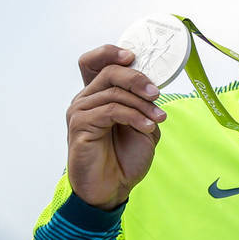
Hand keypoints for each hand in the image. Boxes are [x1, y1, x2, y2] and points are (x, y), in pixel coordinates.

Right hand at [66, 45, 166, 208]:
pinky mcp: (79, 125)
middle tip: (156, 93)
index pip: (94, 62)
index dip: (110, 52)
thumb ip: (143, 104)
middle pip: (108, 71)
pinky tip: (148, 126)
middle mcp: (86, 99)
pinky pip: (111, 110)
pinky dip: (134, 116)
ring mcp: (80, 111)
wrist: (113, 187)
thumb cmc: (125, 157)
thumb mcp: (143, 125)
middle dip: (137, 78)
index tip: (132, 56)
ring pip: (114, 92)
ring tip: (159, 118)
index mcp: (99, 95)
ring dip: (142, 104)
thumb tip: (152, 87)